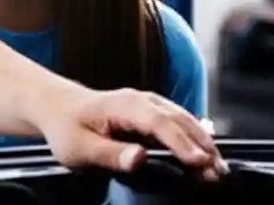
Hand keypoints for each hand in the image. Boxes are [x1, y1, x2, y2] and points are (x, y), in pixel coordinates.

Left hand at [35, 86, 228, 180]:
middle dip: (201, 146)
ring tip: (217, 170)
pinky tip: (206, 157)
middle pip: (178, 121)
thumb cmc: (67, 127)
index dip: (180, 142)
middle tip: (217, 174)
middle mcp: (140, 100)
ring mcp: (149, 104)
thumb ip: (110, 154)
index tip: (199, 162)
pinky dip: (196, 140)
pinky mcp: (153, 113)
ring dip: (203, 144)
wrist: (57, 106)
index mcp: (122, 105)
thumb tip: (139, 158)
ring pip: (184, 121)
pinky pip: (180, 124)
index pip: (158, 122)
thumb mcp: (79, 147)